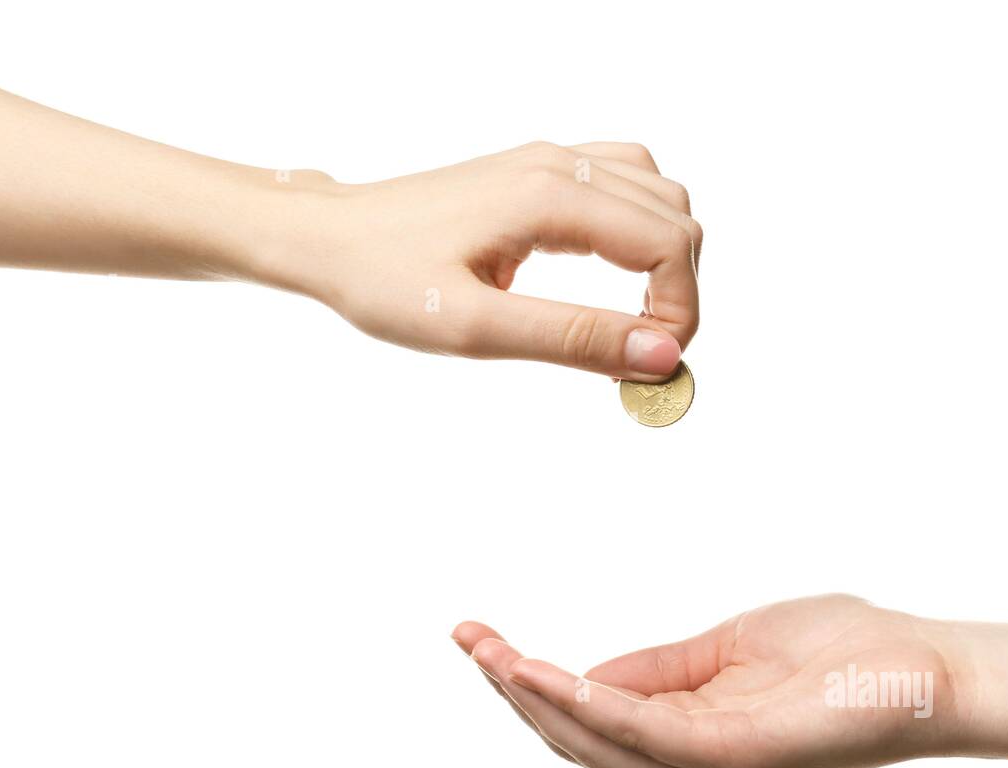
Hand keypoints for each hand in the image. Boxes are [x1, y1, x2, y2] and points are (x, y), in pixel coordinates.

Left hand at [262, 141, 700, 379]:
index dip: (681, 312)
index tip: (653, 367)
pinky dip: (641, 230)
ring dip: (667, 258)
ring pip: (659, 195)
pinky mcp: (537, 170)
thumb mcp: (475, 328)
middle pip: (676, 218)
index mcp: (550, 197)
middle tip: (642, 355)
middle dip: (679, 291)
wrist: (326, 237)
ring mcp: (550, 161)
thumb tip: (661, 357)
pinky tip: (613, 273)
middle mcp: (559, 165)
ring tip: (633, 319)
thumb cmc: (384, 281)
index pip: (668, 244)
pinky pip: (624, 183)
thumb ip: (574, 338)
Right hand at [451, 595, 961, 767]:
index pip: (595, 725)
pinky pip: (637, 730)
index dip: (535, 685)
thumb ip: (655, 669)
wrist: (925, 669)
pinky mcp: (730, 755)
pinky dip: (580, 700)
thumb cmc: (842, 655)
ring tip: (486, 651)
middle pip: (581, 742)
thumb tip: (584, 673)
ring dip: (531, 696)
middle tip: (468, 640)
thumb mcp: (725, 649)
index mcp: (692, 745)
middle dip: (515, 693)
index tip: (488, 639)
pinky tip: (539, 670)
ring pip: (596, 743)